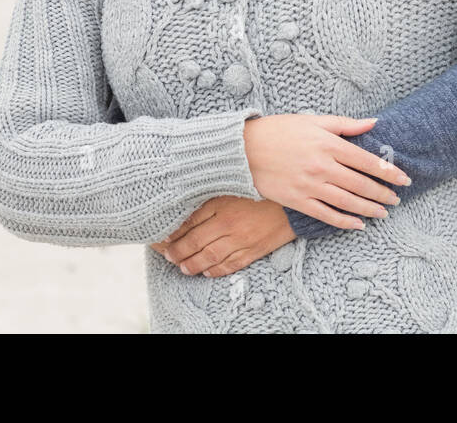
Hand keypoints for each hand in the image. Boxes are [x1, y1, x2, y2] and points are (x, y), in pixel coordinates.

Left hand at [151, 196, 294, 277]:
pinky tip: (207, 271)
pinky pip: (232, 264)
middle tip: (168, 256)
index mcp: (222, 203)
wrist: (294, 199)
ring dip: (193, 264)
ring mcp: (243, 239)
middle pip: (196, 242)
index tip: (162, 238)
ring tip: (183, 267)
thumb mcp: (233, 184)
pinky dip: (217, 270)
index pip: (190, 222)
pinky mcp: (255, 249)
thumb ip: (212, 192)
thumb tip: (187, 202)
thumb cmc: (263, 187)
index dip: (174, 232)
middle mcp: (229, 223)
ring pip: (211, 257)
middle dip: (178, 252)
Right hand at [241, 114, 410, 228]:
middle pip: (361, 184)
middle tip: (396, 199)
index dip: (388, 171)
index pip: (367, 161)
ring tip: (383, 214)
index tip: (403, 179)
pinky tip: (358, 225)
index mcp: (328, 144)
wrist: (244, 150)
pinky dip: (344, 222)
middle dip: (382, 194)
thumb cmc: (280, 130)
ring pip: (347, 202)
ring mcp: (310, 186)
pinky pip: (326, 215)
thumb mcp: (313, 120)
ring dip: (369, 209)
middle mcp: (322, 166)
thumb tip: (374, 122)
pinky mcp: (298, 200)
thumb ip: (345, 124)